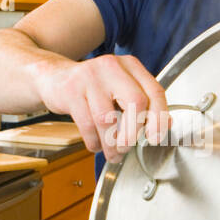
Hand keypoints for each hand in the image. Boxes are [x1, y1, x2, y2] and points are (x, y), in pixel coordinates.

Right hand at [37, 54, 167, 162]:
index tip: (156, 138)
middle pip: (135, 102)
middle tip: (129, 147)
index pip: (154, 91)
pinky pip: (87, 124)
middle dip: (134, 133)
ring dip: (112, 144)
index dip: (159, 118)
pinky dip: (94, 141)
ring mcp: (90, 77)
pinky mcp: (71, 91)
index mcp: (130, 66)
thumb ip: (143, 103)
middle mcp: (112, 67)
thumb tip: (164, 125)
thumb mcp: (120, 88)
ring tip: (113, 153)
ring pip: (108, 118)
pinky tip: (96, 145)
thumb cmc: (93, 87)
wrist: (54, 77)